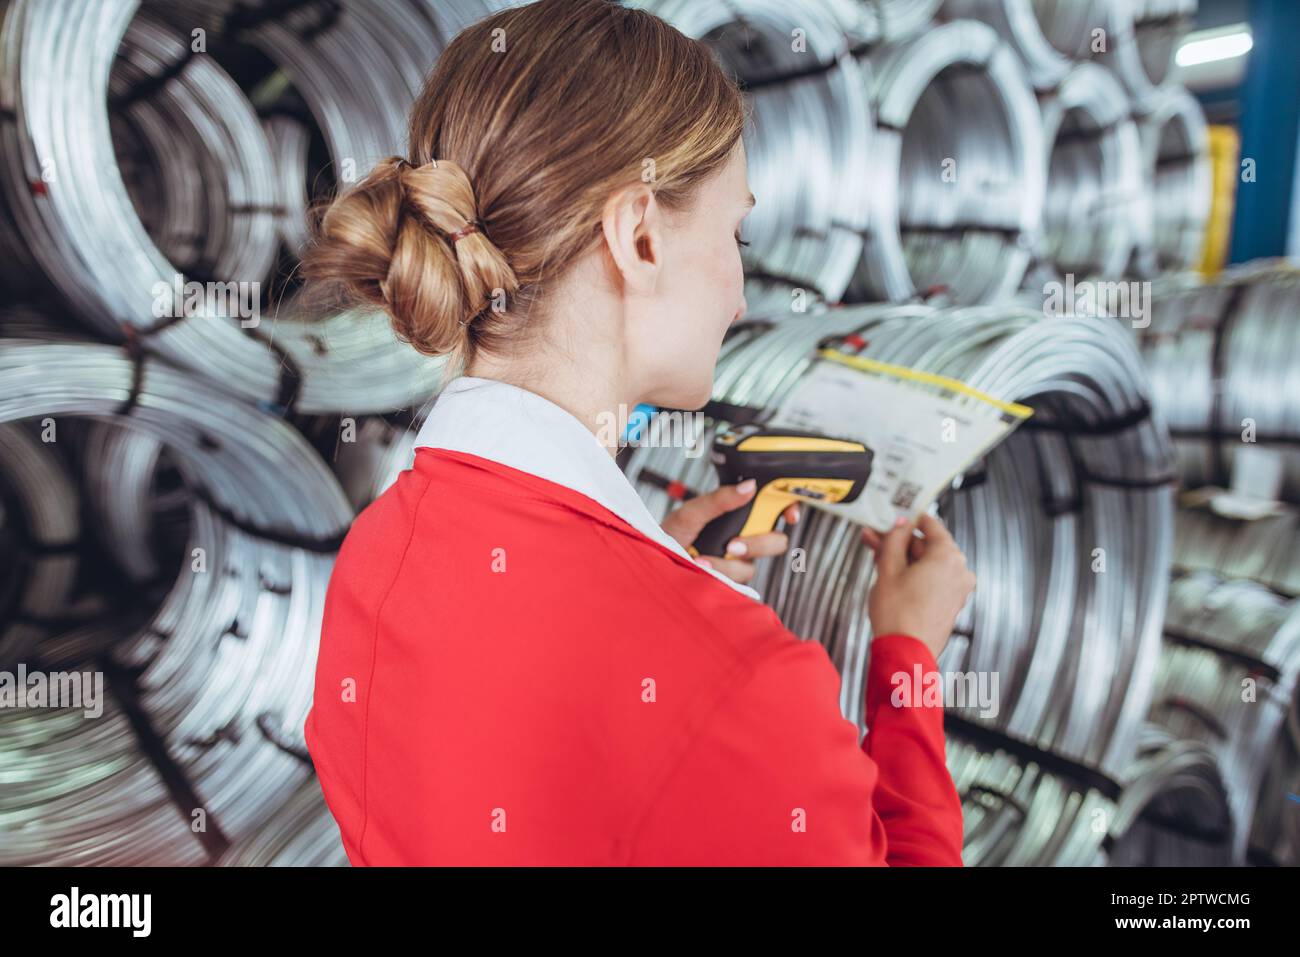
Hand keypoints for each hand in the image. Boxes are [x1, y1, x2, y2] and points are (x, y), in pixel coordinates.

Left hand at [660, 478, 800, 585]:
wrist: (651, 558)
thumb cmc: (670, 533)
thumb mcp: (692, 512)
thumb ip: (719, 500)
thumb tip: (749, 486)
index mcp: (738, 515)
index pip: (774, 509)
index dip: (789, 509)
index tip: (789, 515)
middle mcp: (743, 537)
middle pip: (775, 541)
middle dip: (759, 544)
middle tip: (734, 544)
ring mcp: (737, 561)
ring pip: (754, 564)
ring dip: (729, 563)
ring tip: (703, 559)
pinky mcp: (730, 580)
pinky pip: (737, 580)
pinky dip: (719, 573)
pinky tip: (701, 567)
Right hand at [861, 511, 974, 659]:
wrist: (905, 653)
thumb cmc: (899, 615)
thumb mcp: (889, 569)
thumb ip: (894, 540)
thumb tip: (899, 524)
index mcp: (948, 556)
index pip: (931, 525)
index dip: (909, 518)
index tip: (896, 514)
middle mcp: (959, 570)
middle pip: (927, 546)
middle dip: (899, 541)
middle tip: (876, 536)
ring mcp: (957, 588)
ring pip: (927, 564)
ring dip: (903, 558)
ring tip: (876, 554)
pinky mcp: (951, 603)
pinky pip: (932, 579)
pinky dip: (914, 574)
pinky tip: (890, 572)